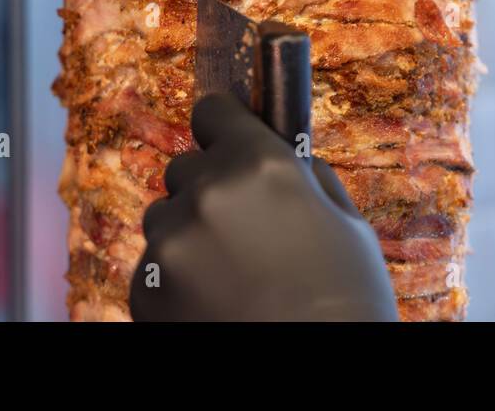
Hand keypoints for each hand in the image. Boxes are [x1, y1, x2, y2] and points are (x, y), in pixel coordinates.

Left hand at [128, 94, 398, 320]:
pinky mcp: (145, 289)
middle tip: (247, 230)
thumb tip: (284, 155)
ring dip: (190, 233)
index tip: (228, 139)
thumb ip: (307, 178)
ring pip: (166, 217)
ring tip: (233, 275)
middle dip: (211, 189)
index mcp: (260, 165)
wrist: (314, 386)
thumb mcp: (348, 225)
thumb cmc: (346, 304)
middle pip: (186, 168)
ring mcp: (170, 243)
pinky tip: (215, 302)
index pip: (213, 111)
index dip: (224, 127)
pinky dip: (176, 278)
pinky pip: (154, 264)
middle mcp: (207, 194)